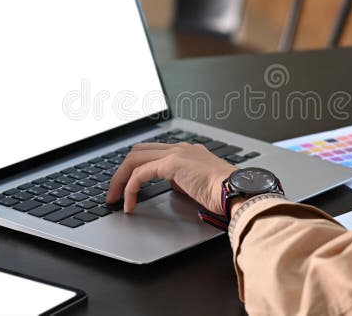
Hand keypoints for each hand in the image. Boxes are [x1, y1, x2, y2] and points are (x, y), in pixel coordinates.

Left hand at [106, 142, 236, 213]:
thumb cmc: (226, 193)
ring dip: (120, 179)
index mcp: (188, 151)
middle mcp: (181, 148)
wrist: (237, 191)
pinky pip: (140, 174)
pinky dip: (131, 189)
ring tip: (114, 198)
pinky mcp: (172, 164)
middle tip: (114, 191)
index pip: (154, 152)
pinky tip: (129, 204)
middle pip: (139, 151)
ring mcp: (176, 153)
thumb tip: (173, 188)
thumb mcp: (200, 186)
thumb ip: (185, 182)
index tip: (128, 184)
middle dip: (122, 172)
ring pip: (135, 159)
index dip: (136, 167)